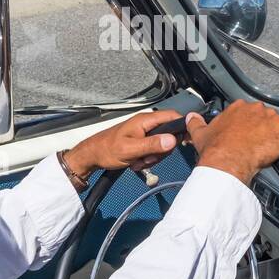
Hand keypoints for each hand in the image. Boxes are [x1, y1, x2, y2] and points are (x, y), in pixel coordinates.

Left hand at [63, 109, 185, 179]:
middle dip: (162, 150)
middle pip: (170, 134)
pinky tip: (136, 162)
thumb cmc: (107, 149)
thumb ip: (152, 144)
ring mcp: (144, 132)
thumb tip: (172, 140)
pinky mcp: (142, 141)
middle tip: (148, 158)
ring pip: (162, 145)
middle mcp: (146, 124)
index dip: (182, 127)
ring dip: (153, 157)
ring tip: (138, 161)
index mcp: (145, 120)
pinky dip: (147, 159)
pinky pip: (153, 150)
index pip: (173, 116)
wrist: (93, 155)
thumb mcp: (131, 149)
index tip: (185, 141)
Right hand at [186, 100, 278, 185]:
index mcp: (238, 107)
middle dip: (262, 130)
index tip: (245, 135)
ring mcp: (270, 118)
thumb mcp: (200, 134)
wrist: (228, 162)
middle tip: (255, 145)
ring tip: (265, 152)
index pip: (248, 113)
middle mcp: (255, 108)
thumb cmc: (216, 149)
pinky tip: (275, 155)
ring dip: (273, 138)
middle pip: (264, 118)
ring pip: (277, 127)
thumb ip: (195, 122)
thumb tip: (191, 118)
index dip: (248, 126)